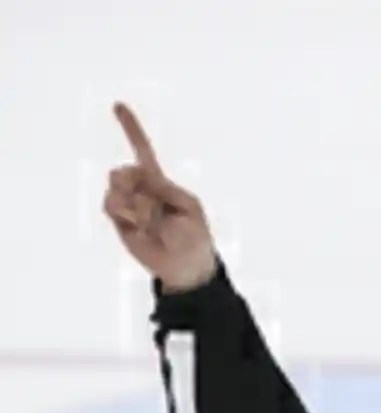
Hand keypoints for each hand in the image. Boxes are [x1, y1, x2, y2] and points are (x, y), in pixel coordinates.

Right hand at [102, 102, 217, 292]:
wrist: (185, 265)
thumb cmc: (193, 235)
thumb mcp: (189, 207)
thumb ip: (163, 190)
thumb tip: (137, 185)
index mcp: (160, 181)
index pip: (143, 150)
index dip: (131, 129)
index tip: (117, 104)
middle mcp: (140, 188)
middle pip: (124, 170)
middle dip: (137, 186)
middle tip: (156, 209)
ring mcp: (127, 204)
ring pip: (115, 188)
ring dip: (135, 204)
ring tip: (151, 223)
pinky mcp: (119, 219)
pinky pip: (112, 205)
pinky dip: (127, 213)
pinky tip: (140, 226)